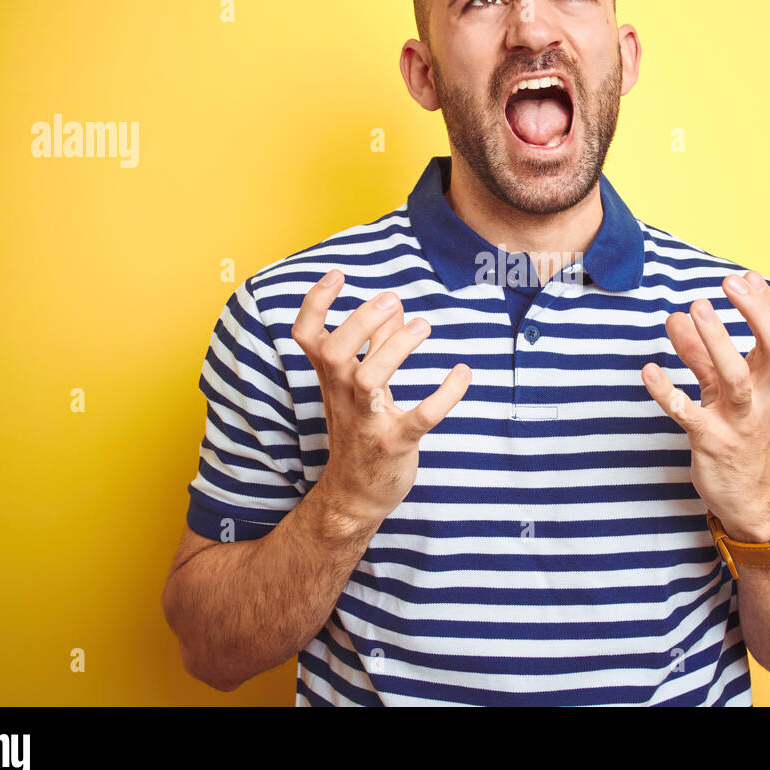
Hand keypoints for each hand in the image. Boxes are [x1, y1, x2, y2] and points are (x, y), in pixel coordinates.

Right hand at [292, 269, 470, 524]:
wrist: (354, 495)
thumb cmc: (358, 431)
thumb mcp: (359, 387)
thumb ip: (375, 345)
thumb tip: (395, 307)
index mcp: (331, 379)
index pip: (306, 336)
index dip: (314, 303)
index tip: (338, 274)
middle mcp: (343, 396)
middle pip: (334, 352)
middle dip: (360, 322)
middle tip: (390, 298)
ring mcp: (367, 422)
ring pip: (370, 379)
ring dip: (396, 348)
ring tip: (423, 326)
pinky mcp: (395, 444)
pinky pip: (421, 418)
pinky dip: (445, 395)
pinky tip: (463, 373)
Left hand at [641, 270, 769, 542]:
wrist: (748, 499)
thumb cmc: (737, 436)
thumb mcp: (721, 392)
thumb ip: (700, 355)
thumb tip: (678, 316)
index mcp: (769, 383)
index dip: (764, 306)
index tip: (745, 276)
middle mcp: (760, 399)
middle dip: (753, 315)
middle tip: (727, 284)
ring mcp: (738, 422)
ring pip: (734, 379)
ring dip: (715, 343)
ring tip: (692, 310)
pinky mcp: (712, 444)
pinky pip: (690, 415)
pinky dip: (668, 393)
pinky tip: (648, 371)